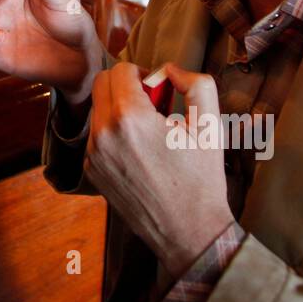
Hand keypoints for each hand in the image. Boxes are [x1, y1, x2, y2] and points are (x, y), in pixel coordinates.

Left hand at [84, 62, 234, 278]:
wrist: (188, 231)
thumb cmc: (201, 178)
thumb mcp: (211, 125)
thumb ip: (196, 83)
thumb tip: (169, 70)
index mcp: (130, 118)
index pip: (120, 70)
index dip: (142, 73)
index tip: (159, 90)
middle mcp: (104, 134)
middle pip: (101, 84)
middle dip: (126, 86)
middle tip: (153, 106)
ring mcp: (94, 154)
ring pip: (98, 110)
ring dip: (119, 110)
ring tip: (149, 132)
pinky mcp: (91, 171)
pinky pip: (96, 136)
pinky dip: (113, 133)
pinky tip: (139, 153)